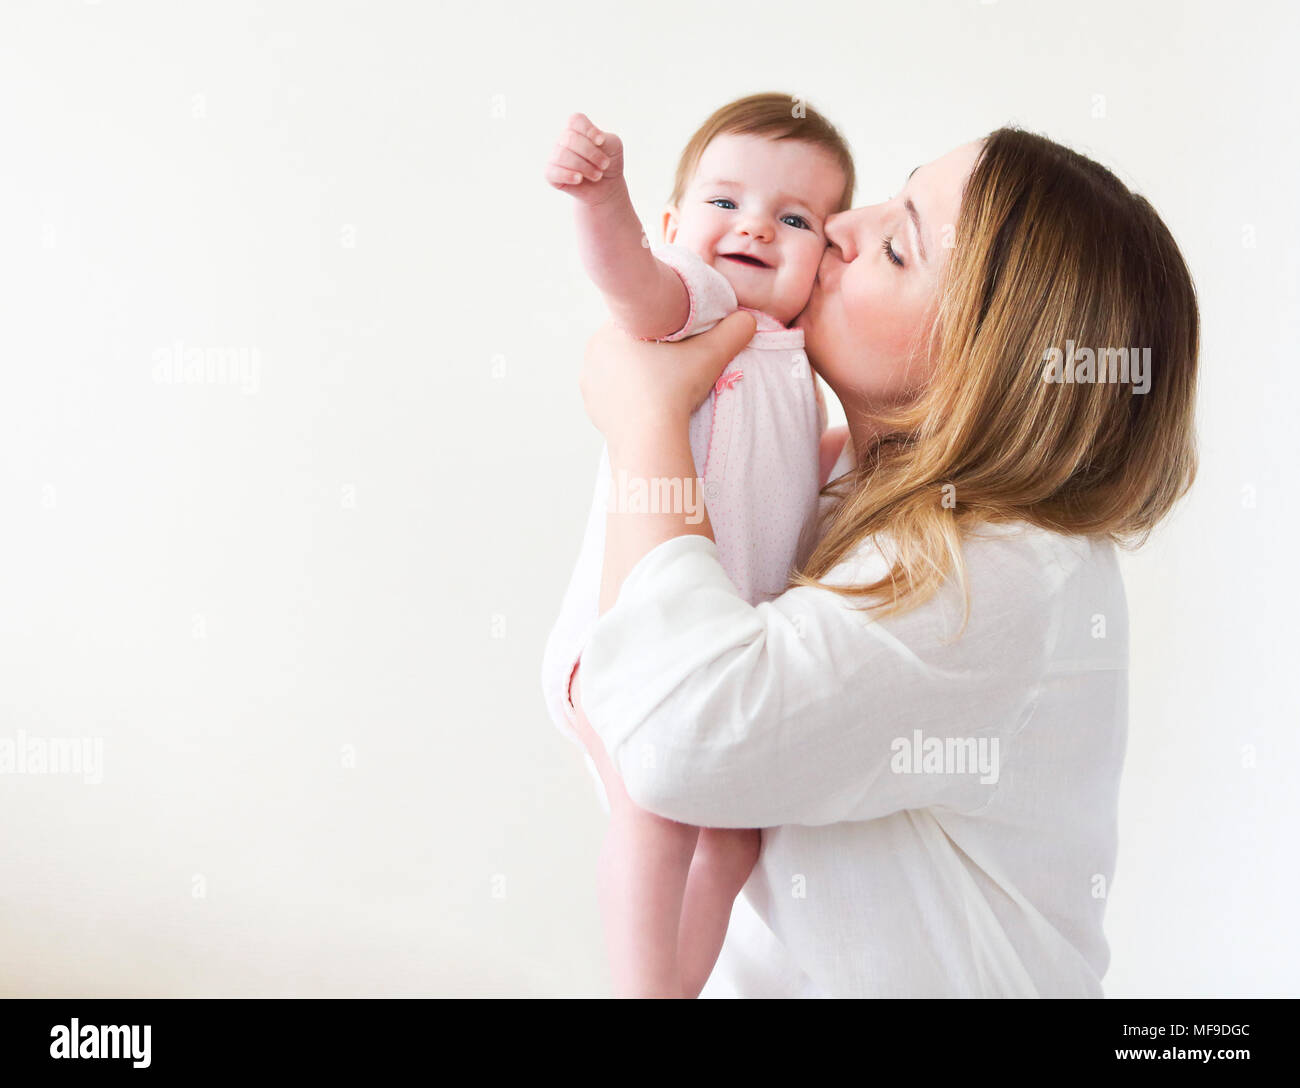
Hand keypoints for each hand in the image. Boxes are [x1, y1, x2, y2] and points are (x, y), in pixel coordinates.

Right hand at [544, 113, 625, 205]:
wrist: (606, 187)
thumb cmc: (607, 162)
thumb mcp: (614, 147)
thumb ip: (606, 139)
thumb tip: (593, 142)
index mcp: (576, 129)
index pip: (575, 120)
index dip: (588, 129)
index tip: (601, 142)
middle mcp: (562, 141)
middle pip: (570, 138)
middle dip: (591, 153)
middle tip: (604, 165)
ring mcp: (555, 156)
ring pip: (562, 155)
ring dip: (584, 167)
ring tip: (597, 175)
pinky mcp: (550, 174)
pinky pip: (553, 172)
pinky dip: (568, 175)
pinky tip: (579, 179)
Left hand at [578, 311, 757, 447]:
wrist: (649, 440)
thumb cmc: (673, 391)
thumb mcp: (710, 355)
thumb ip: (732, 331)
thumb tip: (748, 319)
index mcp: (610, 331)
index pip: (638, 319)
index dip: (661, 324)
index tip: (679, 335)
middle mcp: (592, 355)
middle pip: (628, 345)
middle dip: (649, 351)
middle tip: (674, 362)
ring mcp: (589, 385)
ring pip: (619, 371)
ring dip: (638, 375)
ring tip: (662, 385)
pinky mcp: (593, 411)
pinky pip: (613, 397)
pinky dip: (629, 398)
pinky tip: (648, 403)